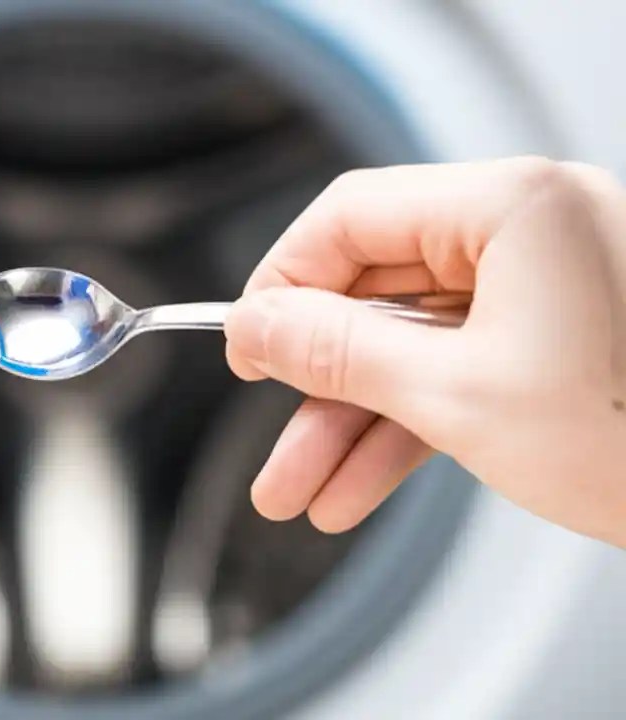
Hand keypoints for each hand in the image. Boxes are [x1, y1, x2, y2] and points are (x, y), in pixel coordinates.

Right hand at [224, 157, 625, 546]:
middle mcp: (531, 232)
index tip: (244, 345)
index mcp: (513, 206)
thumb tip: (257, 325)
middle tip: (269, 437)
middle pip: (376, 293)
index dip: (282, 285)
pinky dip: (406, 430)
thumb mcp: (457, 397)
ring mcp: (547, 288)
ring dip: (352, 425)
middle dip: (315, 384)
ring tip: (302, 491)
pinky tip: (356, 487)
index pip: (351, 218)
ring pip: (410, 346)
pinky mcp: (557, 340)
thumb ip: (337, 353)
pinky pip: (454, 374)